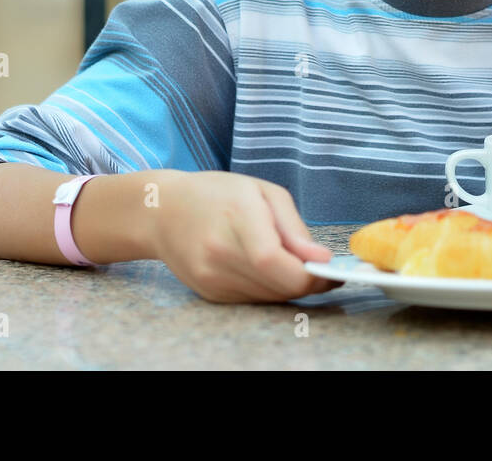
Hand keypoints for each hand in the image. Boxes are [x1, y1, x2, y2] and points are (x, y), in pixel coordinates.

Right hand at [151, 171, 344, 302]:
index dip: (309, 272)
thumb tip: (320, 258)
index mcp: (236, 218)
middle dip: (308, 282)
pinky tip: (268, 269)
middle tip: (321, 270)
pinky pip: (252, 299)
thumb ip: (294, 227)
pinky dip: (269, 289)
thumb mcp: (262, 192)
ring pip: (268, 297)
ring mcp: (211, 277)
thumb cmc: (216, 194)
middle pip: (276, 285)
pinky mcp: (209, 293)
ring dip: (289, 286)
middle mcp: (219, 253)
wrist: (161, 212)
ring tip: (294, 264)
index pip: (274, 261)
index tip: (329, 268)